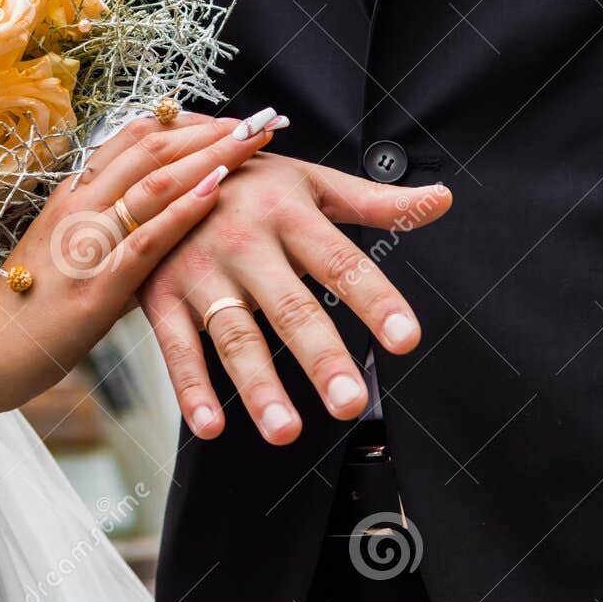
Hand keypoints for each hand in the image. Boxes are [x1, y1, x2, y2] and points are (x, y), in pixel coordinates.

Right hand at [0, 111, 283, 408]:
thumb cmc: (24, 309)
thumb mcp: (65, 254)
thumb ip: (107, 232)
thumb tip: (159, 221)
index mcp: (71, 196)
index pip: (132, 138)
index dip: (184, 122)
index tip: (225, 118)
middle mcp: (78, 207)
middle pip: (150, 149)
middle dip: (208, 130)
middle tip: (256, 120)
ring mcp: (85, 242)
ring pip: (152, 183)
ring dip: (208, 157)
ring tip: (250, 142)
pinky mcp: (95, 284)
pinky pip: (146, 238)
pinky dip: (185, 210)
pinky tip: (218, 191)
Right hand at [138, 134, 451, 443]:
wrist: (157, 168)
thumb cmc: (248, 182)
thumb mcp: (309, 182)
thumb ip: (375, 201)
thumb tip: (444, 200)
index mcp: (288, 214)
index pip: (341, 262)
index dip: (376, 300)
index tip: (407, 339)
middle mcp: (244, 242)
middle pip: (290, 307)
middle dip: (321, 357)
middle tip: (351, 404)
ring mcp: (199, 270)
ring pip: (234, 336)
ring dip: (258, 387)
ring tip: (286, 433)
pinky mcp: (160, 295)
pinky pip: (176, 348)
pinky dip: (190, 388)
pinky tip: (210, 428)